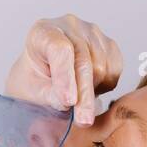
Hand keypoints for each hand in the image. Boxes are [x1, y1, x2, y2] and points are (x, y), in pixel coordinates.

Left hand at [3, 14, 122, 125]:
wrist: (44, 75)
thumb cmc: (33, 81)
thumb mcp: (31, 92)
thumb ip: (49, 95)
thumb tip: (72, 101)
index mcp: (42, 32)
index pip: (60, 50)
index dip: (66, 77)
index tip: (68, 101)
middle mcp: (69, 26)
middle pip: (84, 60)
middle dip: (84, 94)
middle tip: (83, 121)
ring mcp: (91, 32)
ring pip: (102, 67)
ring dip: (92, 90)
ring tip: (76, 97)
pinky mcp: (108, 43)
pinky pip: (115, 69)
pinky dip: (105, 86)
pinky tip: (89, 88)